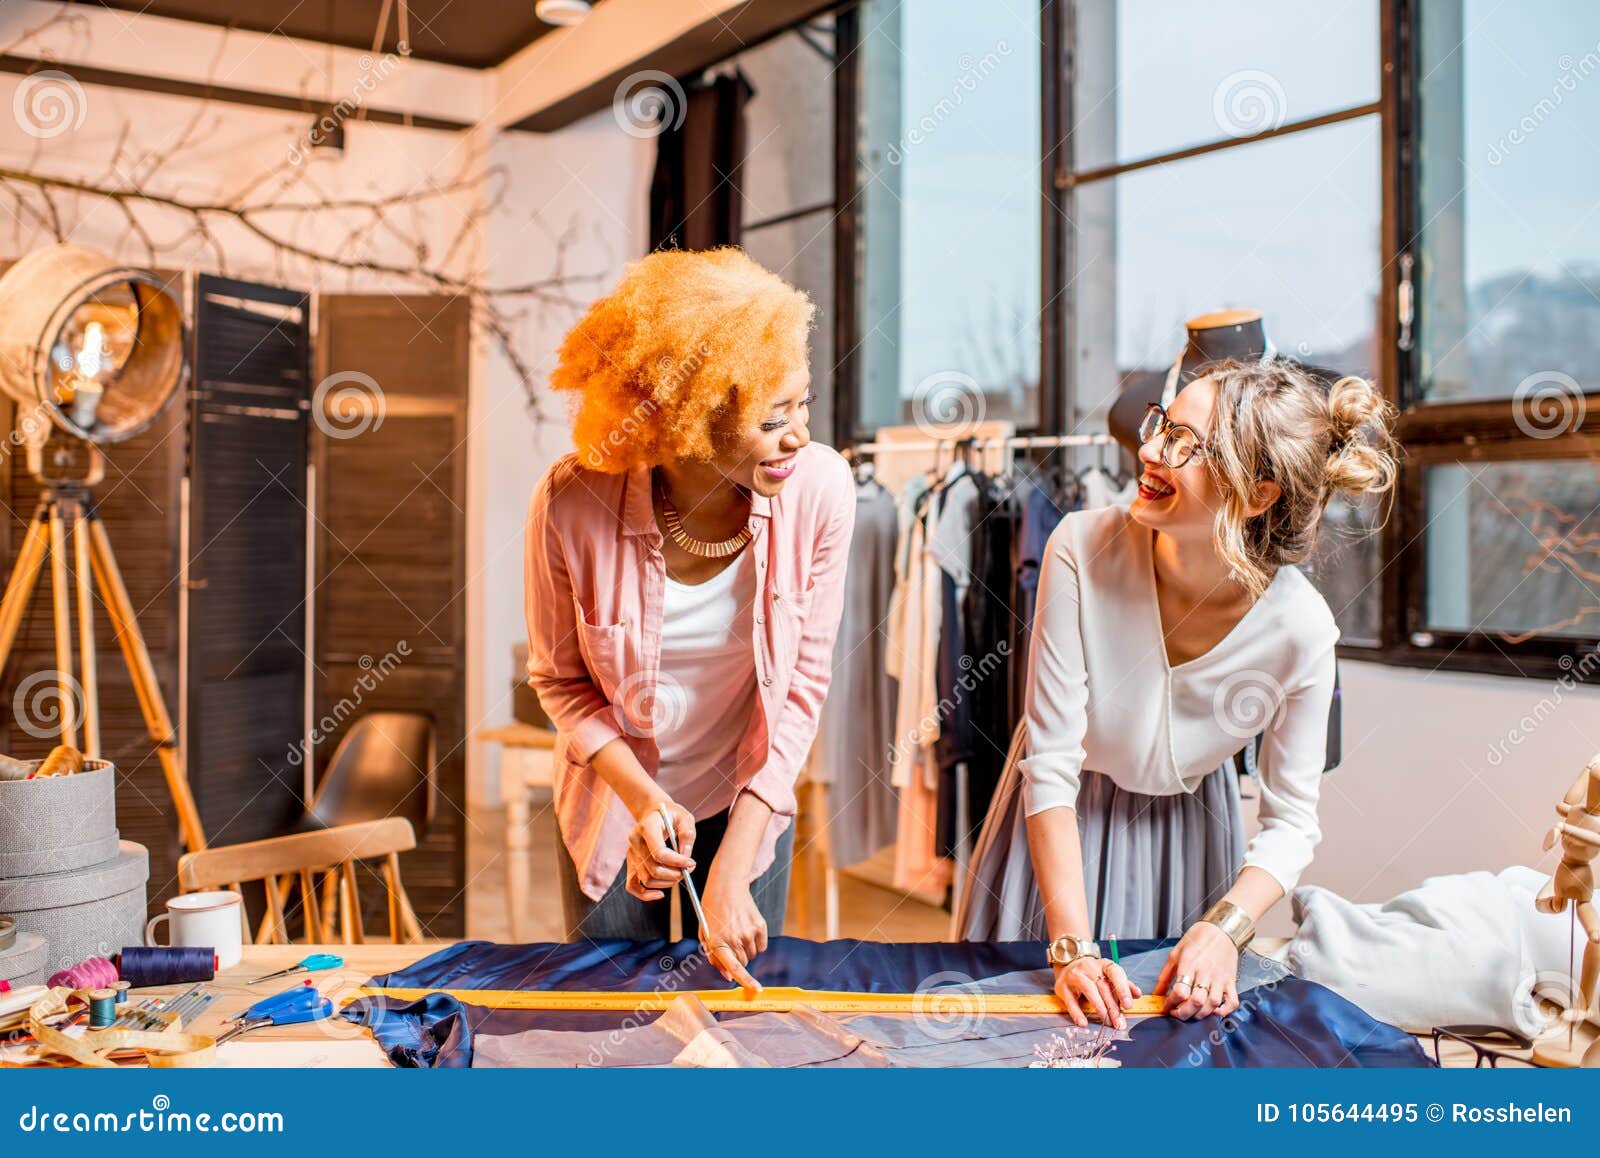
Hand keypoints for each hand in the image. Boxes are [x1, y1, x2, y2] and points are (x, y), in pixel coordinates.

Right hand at [624, 801, 694, 901]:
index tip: (691, 863)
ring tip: (680, 874)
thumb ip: (687, 835)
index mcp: (647, 827)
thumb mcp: (684, 817)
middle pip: (653, 869)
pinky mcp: (631, 864)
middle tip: (688, 870)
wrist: (652, 813)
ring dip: (667, 882)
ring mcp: (631, 854)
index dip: (677, 862)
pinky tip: (660, 894)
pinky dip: (645, 895)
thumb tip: (686, 859)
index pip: (659, 852)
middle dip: (674, 874)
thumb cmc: (670, 815)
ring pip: (647, 879)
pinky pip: (632, 886)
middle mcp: (635, 842)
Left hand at [699, 871, 765, 993]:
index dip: (746, 981)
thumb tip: (728, 976)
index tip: (756, 989)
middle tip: (731, 944)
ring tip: (737, 932)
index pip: (734, 967)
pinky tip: (747, 929)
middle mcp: (735, 938)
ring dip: (746, 950)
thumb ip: (713, 957)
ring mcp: (749, 931)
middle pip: (743, 963)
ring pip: (752, 955)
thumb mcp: (705, 934)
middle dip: (737, 960)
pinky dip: (756, 942)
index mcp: (718, 942)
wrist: (726, 887)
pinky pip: (762, 945)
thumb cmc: (712, 912)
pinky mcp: (760, 925)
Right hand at [1052, 956, 1139, 1029]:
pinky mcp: (1062, 986)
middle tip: (1119, 1023)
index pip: (1115, 973)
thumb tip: (1137, 994)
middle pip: (1103, 987)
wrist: (1067, 963)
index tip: (1128, 1005)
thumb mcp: (1108, 976)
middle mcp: (1089, 967)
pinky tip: (1084, 1023)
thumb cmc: (1093, 974)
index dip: (1123, 989)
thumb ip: (1123, 985)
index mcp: (1103, 964)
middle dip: (1113, 1007)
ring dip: (1100, 1008)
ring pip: (1089, 991)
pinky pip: (1071, 1001)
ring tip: (1107, 1022)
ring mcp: (1074, 975)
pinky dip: (1077, 1013)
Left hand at [1155, 921, 1240, 1019]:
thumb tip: (1155, 994)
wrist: (1221, 930)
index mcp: (1189, 964)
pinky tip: (1213, 1012)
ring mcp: (1220, 978)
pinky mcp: (1231, 981)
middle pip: (1196, 1001)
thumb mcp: (1175, 953)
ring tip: (1191, 1013)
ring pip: (1212, 1004)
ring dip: (1201, 1014)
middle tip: (1176, 1014)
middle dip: (1184, 1014)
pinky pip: (1232, 1001)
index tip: (1166, 1007)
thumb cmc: (1196, 940)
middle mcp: (1205, 972)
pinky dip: (1224, 1011)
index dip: (1171, 1004)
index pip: (1180, 991)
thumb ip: (1165, 976)